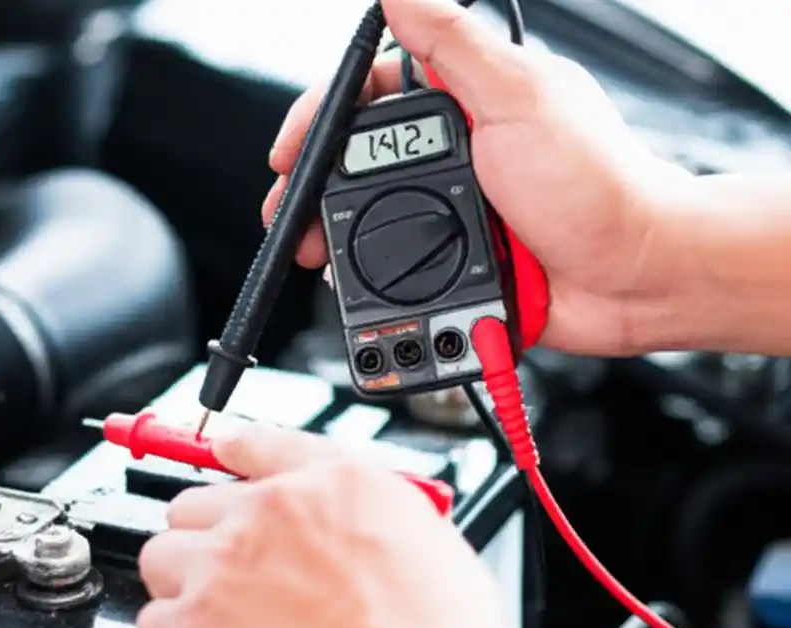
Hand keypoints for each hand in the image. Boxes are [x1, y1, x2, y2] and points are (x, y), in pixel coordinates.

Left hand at [136, 424, 531, 627]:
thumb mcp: (434, 550)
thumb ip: (370, 522)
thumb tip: (350, 535)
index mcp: (337, 487)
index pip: (265, 446)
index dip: (238, 454)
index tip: (225, 454)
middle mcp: (269, 513)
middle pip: (196, 506)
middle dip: (213, 540)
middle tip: (243, 583)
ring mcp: (219, 567)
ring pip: (164, 557)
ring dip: (186, 587)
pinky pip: (154, 622)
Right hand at [263, 0, 689, 355]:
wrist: (638, 278)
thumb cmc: (602, 185)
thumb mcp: (521, 99)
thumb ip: (456, 47)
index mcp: (470, 99)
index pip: (372, 92)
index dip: (322, 117)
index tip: (292, 148)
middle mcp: (459, 150)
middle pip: (359, 158)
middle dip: (312, 184)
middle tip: (288, 208)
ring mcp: (456, 207)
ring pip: (369, 215)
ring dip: (331, 233)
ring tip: (310, 251)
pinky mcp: (458, 260)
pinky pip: (397, 266)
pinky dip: (369, 276)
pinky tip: (352, 283)